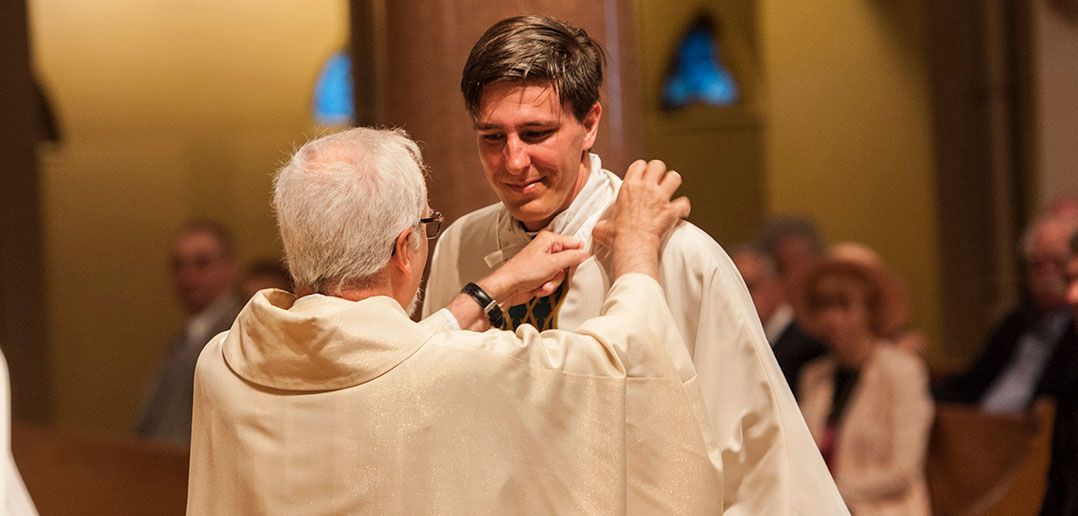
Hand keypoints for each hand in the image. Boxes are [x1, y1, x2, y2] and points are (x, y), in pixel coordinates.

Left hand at [478, 232, 588, 307]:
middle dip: (562, 273)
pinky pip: (554, 282)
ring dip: (553, 282)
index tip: (580, 264)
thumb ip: (572, 257)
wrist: (508, 288)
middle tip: (553, 275)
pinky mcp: (542, 275)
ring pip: (562, 274)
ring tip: (543, 283)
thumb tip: (585, 253)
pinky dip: (548, 287)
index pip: (574, 243)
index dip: (578, 255)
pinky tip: (538, 287)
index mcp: (549, 240)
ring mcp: (545, 263)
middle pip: (569, 261)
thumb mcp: (553, 263)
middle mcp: (547, 249)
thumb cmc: (523, 272)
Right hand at [593, 160, 689, 278]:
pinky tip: (679, 211)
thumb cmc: (617, 235)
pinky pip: (684, 203)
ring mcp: (661, 198)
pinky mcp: (671, 210)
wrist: (632, 244)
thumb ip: (601, 223)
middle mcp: (646, 188)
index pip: (639, 165)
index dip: (641, 169)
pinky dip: (683, 207)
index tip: (641, 176)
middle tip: (657, 180)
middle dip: (659, 172)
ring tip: (670, 190)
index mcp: (629, 187)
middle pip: (658, 165)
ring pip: (674, 177)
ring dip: (673, 184)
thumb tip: (598, 228)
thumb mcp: (602, 226)